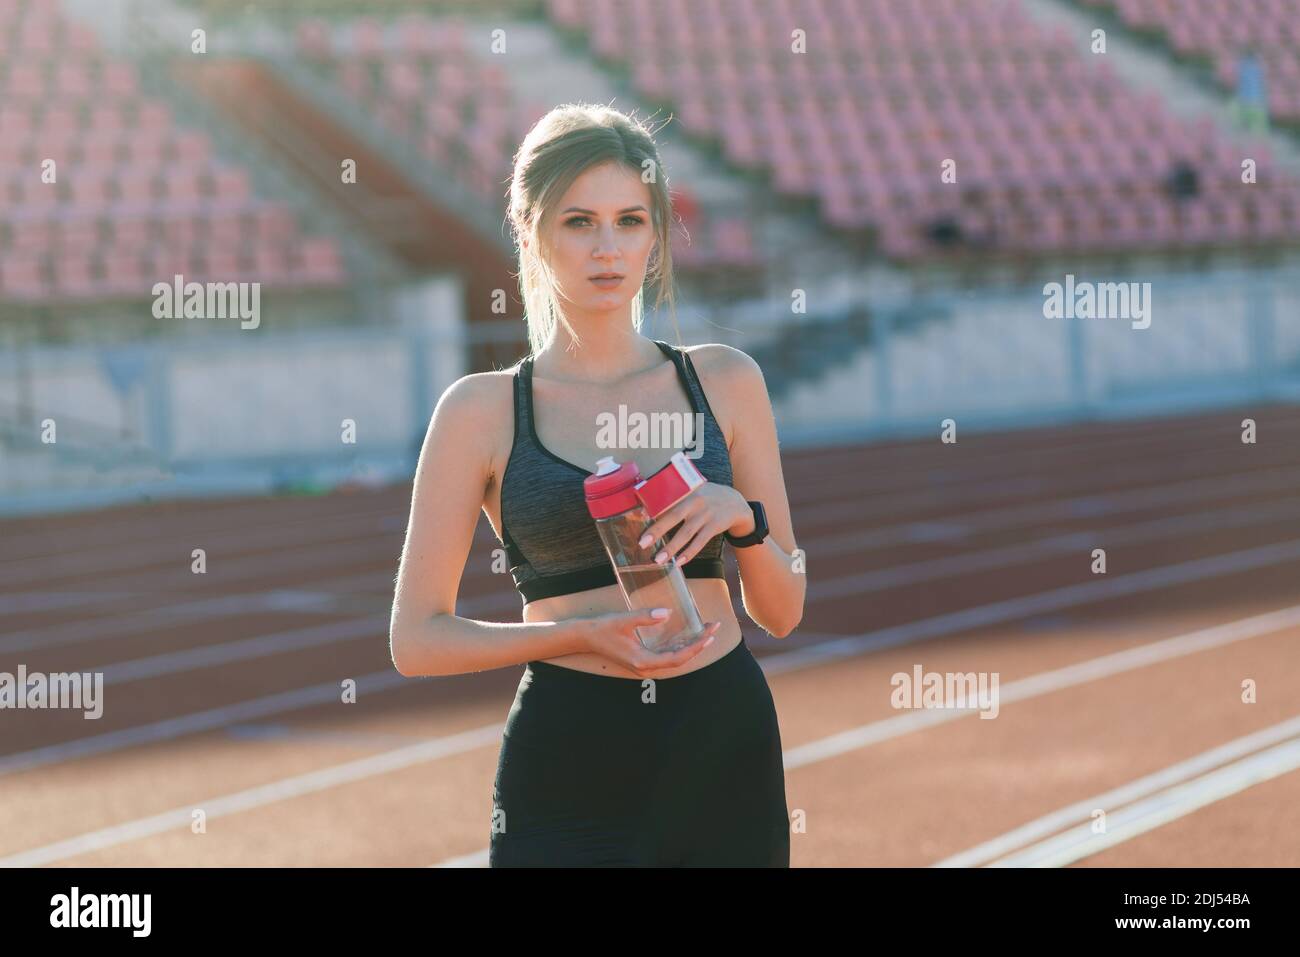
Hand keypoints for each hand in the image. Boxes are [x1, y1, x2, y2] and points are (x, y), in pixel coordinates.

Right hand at [576, 608, 720, 676]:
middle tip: (714, 629)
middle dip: (698, 645)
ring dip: (690, 646)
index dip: (695, 647)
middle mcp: (646, 667)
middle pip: (679, 659)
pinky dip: (679, 647)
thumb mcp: (624, 620)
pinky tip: (687, 638)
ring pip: (674, 658)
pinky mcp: (642, 659)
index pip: (677, 658)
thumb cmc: (603, 629)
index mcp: (643, 661)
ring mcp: (644, 664)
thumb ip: (645, 617)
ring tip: (705, 632)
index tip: (709, 634)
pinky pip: (666, 656)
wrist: (585, 637)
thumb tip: (666, 614)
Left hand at [637, 483, 750, 566]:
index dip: (652, 511)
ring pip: (686, 533)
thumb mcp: (693, 488)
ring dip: (672, 547)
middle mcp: (696, 501)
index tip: (637, 520)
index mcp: (687, 490)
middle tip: (642, 543)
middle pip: (674, 517)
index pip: (666, 501)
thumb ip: (674, 494)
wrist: (736, 502)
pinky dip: (689, 553)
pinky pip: (700, 542)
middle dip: (657, 530)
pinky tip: (679, 562)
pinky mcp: (714, 526)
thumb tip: (644, 501)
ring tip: (658, 560)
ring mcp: (706, 514)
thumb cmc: (706, 496)